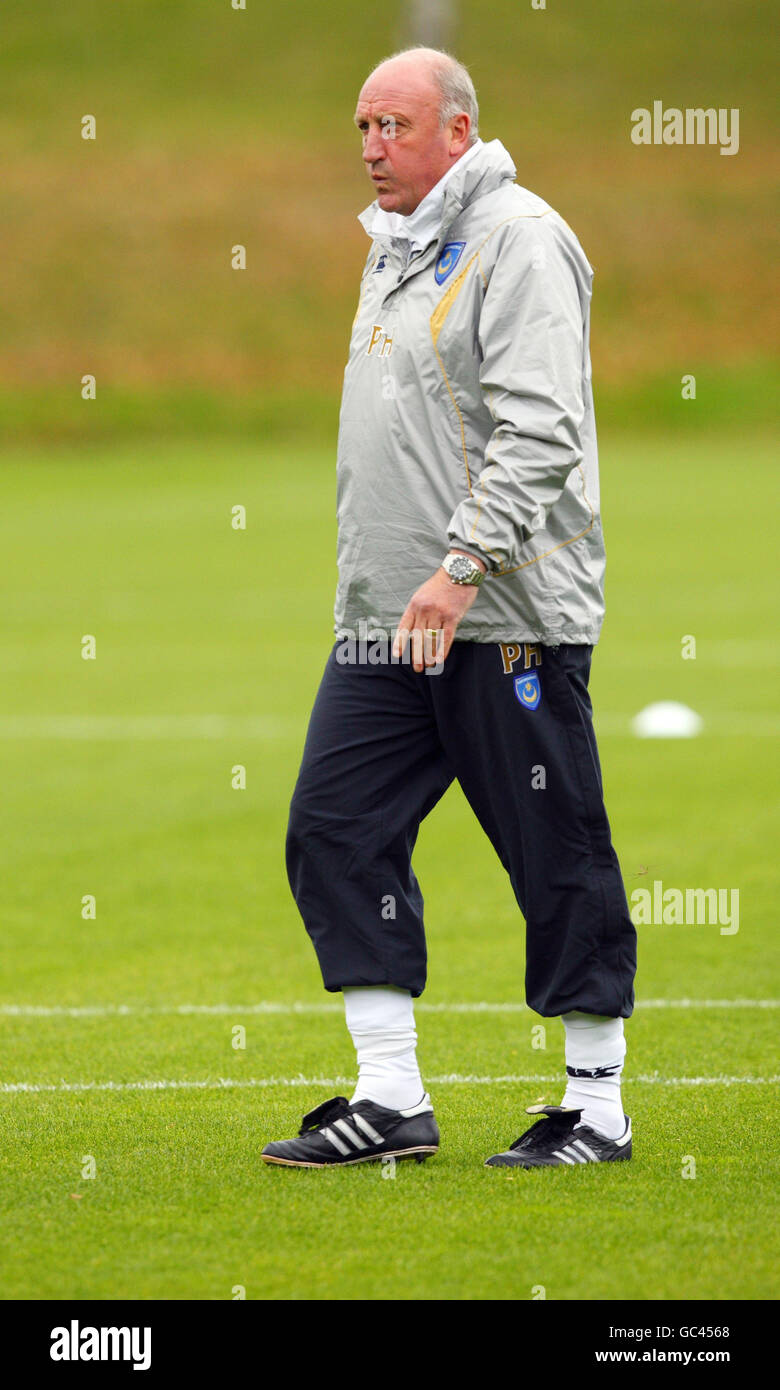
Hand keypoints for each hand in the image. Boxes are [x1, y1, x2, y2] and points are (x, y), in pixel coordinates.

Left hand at [392, 554, 485, 671]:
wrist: (459, 572)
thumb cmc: (440, 585)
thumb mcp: (422, 595)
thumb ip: (417, 612)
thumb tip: (413, 632)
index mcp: (414, 605)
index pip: (404, 627)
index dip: (400, 643)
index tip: (397, 655)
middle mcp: (425, 610)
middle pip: (418, 637)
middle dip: (416, 655)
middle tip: (417, 667)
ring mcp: (439, 613)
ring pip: (432, 639)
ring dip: (429, 655)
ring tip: (428, 666)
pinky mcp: (453, 616)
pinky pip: (446, 637)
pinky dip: (443, 650)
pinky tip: (440, 660)